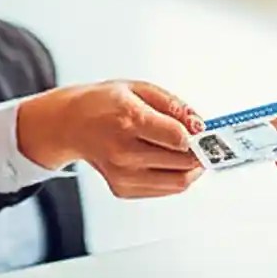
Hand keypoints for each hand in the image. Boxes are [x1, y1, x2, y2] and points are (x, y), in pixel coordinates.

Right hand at [18, 81, 205, 197]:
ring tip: (189, 152)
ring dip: (192, 169)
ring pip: (178, 182)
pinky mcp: (122, 189)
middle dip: (201, 153)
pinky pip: (164, 189)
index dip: (199, 136)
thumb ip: (174, 105)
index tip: (207, 131)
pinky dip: (175, 176)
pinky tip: (168, 160)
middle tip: (205, 143)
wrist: (70, 125)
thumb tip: (199, 124)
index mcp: (128, 120)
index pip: (177, 138)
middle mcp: (123, 151)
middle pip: (182, 163)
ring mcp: (122, 174)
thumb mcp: (139, 88)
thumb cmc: (104, 104)